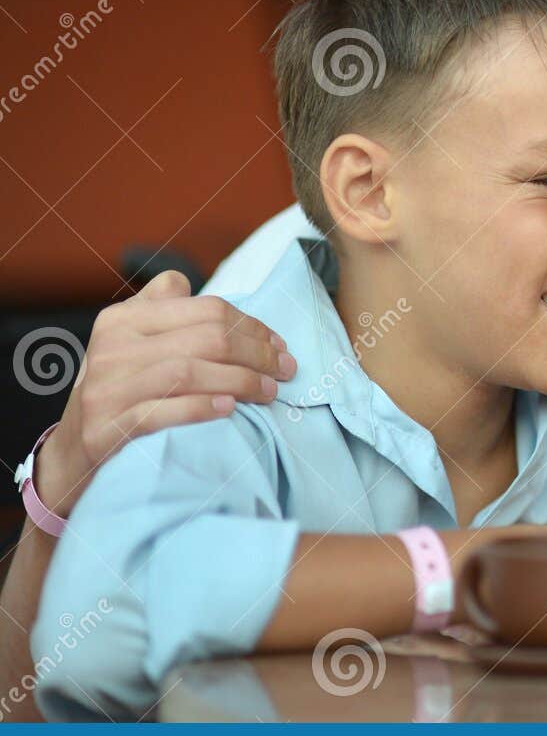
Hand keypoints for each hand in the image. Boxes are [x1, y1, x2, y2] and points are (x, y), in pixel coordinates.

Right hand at [33, 270, 295, 514]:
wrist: (72, 453)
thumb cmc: (119, 391)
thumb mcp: (129, 342)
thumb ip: (157, 306)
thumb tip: (187, 282)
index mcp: (123, 319)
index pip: (206, 309)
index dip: (252, 326)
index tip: (279, 345)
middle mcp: (112, 348)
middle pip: (206, 339)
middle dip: (257, 354)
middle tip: (285, 370)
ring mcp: (106, 389)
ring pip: (189, 372)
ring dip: (241, 381)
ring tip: (269, 392)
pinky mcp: (107, 428)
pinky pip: (162, 412)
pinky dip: (201, 408)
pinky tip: (229, 409)